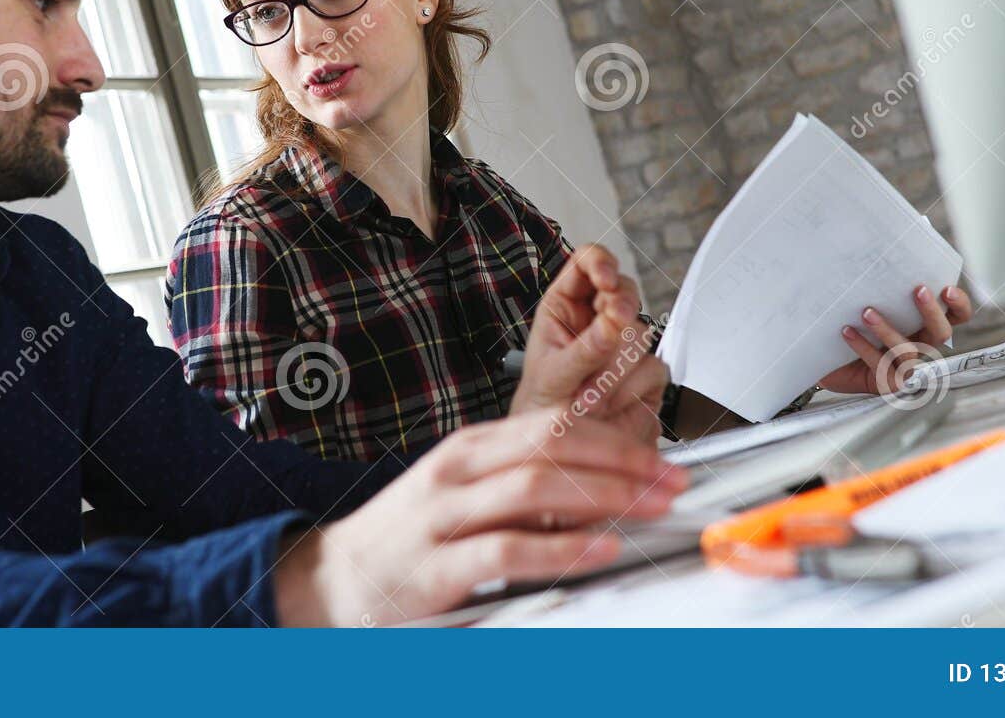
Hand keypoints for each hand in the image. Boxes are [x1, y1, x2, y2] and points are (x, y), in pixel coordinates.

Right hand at [272, 410, 689, 626]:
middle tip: (672, 481)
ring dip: (605, 496)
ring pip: (535, 487)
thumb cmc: (408, 537)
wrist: (332, 579)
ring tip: (650, 508)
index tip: (663, 459)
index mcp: (470, 447)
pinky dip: (561, 547)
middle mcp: (458, 471)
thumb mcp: (463, 493)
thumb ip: (522, 485)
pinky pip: (509, 548)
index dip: (616, 438)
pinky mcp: (437, 565)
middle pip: (553, 447)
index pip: (554, 425)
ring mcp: (445, 515)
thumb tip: (602, 489)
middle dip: (623, 462)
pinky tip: (598, 550)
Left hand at [510, 244, 666, 443]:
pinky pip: (654, 367)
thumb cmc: (542, 405)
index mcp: (565, 307)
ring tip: (587, 395)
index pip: (587, 263)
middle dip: (619, 311)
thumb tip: (613, 322)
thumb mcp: (553, 373)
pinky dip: (629, 388)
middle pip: (625, 290)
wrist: (560, 449)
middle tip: (612, 328)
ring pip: (640, 332)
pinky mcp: (645, 374)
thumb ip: (585, 347)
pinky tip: (606, 404)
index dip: (601, 262)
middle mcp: (597, 319)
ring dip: (614, 366)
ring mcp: (623, 346)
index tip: (606, 279)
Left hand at [820, 285, 972, 395]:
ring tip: (866, 312)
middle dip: (931, 311)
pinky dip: (863, 346)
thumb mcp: (869, 298)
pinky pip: (879, 365)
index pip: (956, 317)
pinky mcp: (886, 383)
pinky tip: (846, 331)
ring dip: (888, 330)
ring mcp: (905, 368)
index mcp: (923, 326)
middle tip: (917, 290)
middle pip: (941, 333)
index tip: (947, 288)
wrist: (825, 357)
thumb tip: (886, 239)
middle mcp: (920, 347)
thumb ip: (883, 278)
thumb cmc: (851, 321)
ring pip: (908, 351)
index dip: (959, 305)